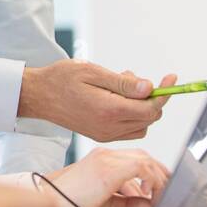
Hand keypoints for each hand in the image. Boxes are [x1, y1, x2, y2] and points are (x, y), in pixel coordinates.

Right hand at [19, 61, 177, 142]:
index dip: (164, 92)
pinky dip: (131, 115)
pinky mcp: (100, 135)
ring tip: (121, 87)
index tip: (170, 78)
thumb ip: (123, 83)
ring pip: (141, 125)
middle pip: (149, 117)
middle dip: (150, 97)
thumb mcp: (92, 72)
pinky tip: (115, 99)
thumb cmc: (60, 79)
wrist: (36, 95)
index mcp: (109, 111)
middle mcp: (109, 127)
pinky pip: (128, 130)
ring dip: (141, 107)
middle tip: (133, 78)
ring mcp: (104, 134)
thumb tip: (149, 88)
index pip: (151, 108)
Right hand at [40, 147, 171, 206]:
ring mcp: (106, 159)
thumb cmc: (66, 204)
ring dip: (158, 181)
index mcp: (101, 159)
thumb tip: (147, 206)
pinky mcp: (108, 169)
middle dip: (161, 176)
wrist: (49, 205)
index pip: (137, 159)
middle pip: (144, 157)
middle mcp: (105, 155)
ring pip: (146, 161)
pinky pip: (142, 168)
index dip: (154, 174)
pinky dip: (152, 182)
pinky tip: (149, 197)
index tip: (161, 190)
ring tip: (160, 201)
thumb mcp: (103, 203)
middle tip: (168, 194)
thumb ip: (127, 203)